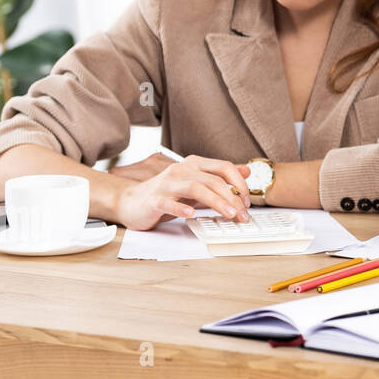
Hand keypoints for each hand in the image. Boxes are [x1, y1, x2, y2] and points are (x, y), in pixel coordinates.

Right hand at [115, 154, 252, 230]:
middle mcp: (181, 170)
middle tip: (242, 215)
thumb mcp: (196, 184)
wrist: (131, 201)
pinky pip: (168, 202)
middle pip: (213, 180)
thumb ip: (220, 178)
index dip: (239, 183)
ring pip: (196, 188)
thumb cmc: (166, 194)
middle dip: (233, 198)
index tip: (247, 201)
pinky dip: (180, 208)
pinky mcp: (153, 200)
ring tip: (229, 214)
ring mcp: (166, 184)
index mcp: (194, 164)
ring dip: (216, 202)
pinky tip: (191, 215)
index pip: (224, 167)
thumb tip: (246, 171)